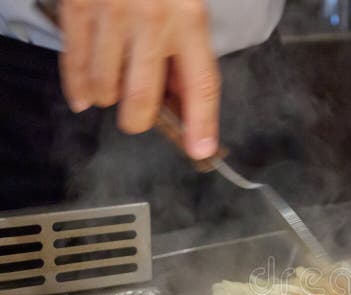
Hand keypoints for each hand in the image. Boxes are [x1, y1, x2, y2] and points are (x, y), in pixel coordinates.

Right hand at [59, 0, 220, 158]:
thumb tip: (183, 109)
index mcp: (190, 21)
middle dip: (138, 120)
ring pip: (105, 89)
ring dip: (108, 99)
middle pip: (141, 99)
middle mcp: (152, 20)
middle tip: (139, 116)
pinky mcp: (78, 8)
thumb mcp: (188, 12)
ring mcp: (111, 14)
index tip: (201, 150)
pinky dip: (79, 89)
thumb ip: (186, 58)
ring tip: (115, 85)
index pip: (201, 84)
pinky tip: (86, 96)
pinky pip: (74, 66)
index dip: (202, 123)